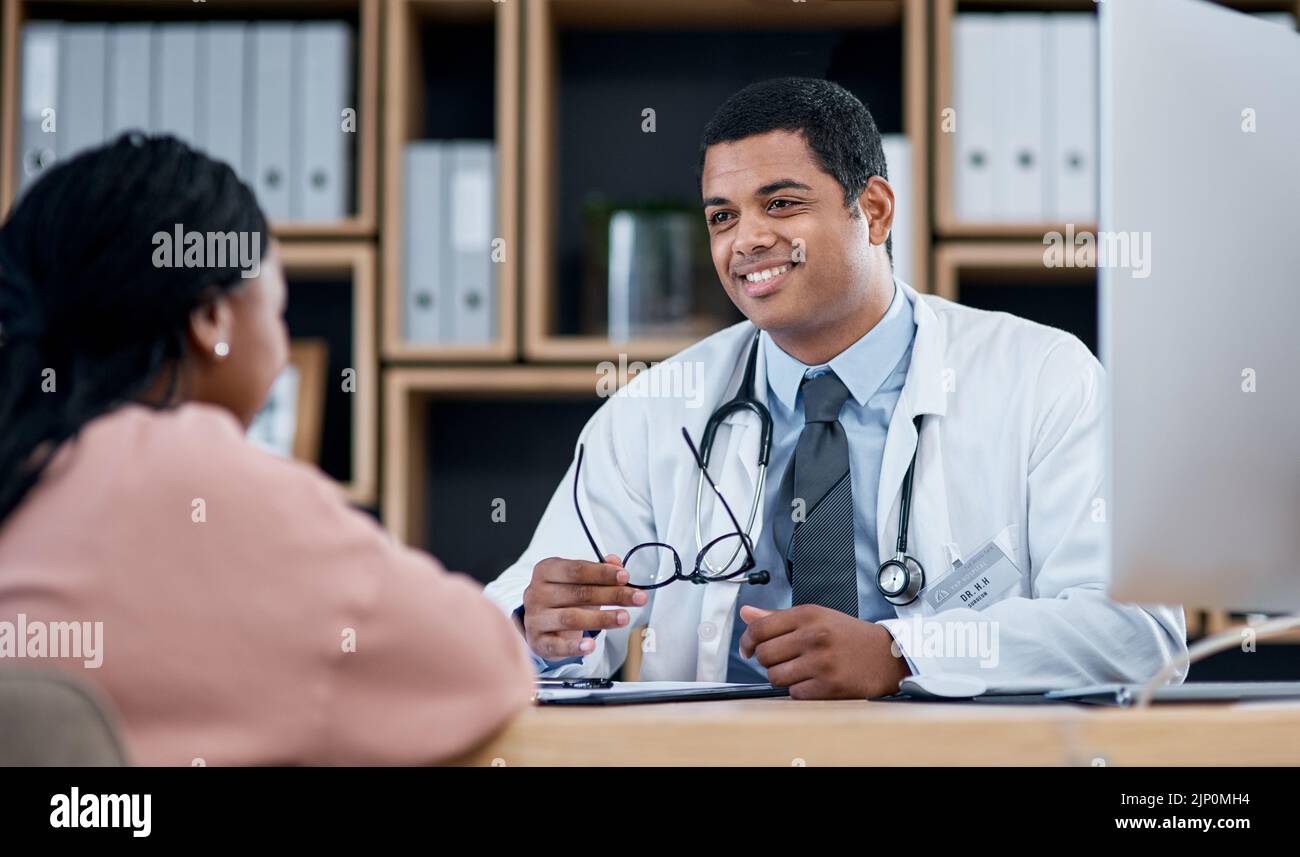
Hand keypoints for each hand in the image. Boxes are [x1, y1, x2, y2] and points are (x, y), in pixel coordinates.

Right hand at [521, 554, 646, 660]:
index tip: (625, 576)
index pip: (577, 570)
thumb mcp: (578, 580)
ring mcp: (535, 618)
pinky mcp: (538, 641)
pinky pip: (557, 645)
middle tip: (638, 597)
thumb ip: (598, 570)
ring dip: (601, 618)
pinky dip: (575, 647)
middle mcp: (537, 593)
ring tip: (624, 618)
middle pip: (579, 593)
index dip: (603, 573)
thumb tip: (616, 562)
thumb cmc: (562, 597)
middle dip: (613, 595)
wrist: (539, 621)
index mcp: (546, 571)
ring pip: (571, 618)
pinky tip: (591, 646)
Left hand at [738, 604, 910, 698]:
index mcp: (808, 615)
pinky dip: (799, 691)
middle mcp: (814, 636)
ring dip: (782, 677)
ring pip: (775, 677)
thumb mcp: (815, 617)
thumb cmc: (847, 636)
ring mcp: (821, 662)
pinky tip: (814, 682)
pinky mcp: (829, 686)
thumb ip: (777, 617)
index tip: (748, 649)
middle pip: (764, 655)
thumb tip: (746, 613)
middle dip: (768, 661)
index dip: (747, 642)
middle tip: (783, 660)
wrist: (886, 656)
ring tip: (800, 671)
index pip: (760, 628)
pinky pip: (794, 694)